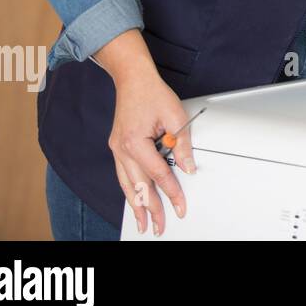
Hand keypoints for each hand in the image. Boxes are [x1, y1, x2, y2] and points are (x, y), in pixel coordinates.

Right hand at [99, 31, 195, 236]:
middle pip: (139, 186)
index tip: (180, 207)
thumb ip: (183, 144)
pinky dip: (129, 191)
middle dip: (151, 208)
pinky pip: (123, 175)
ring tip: (143, 223)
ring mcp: (117, 150)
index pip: (159, 175)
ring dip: (136, 205)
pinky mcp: (117, 148)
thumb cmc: (152, 93)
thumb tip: (189, 167)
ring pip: (126, 185)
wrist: (133, 79)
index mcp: (135, 142)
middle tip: (160, 226)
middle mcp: (122, 149)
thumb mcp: (176, 115)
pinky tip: (135, 201)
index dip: (172, 193)